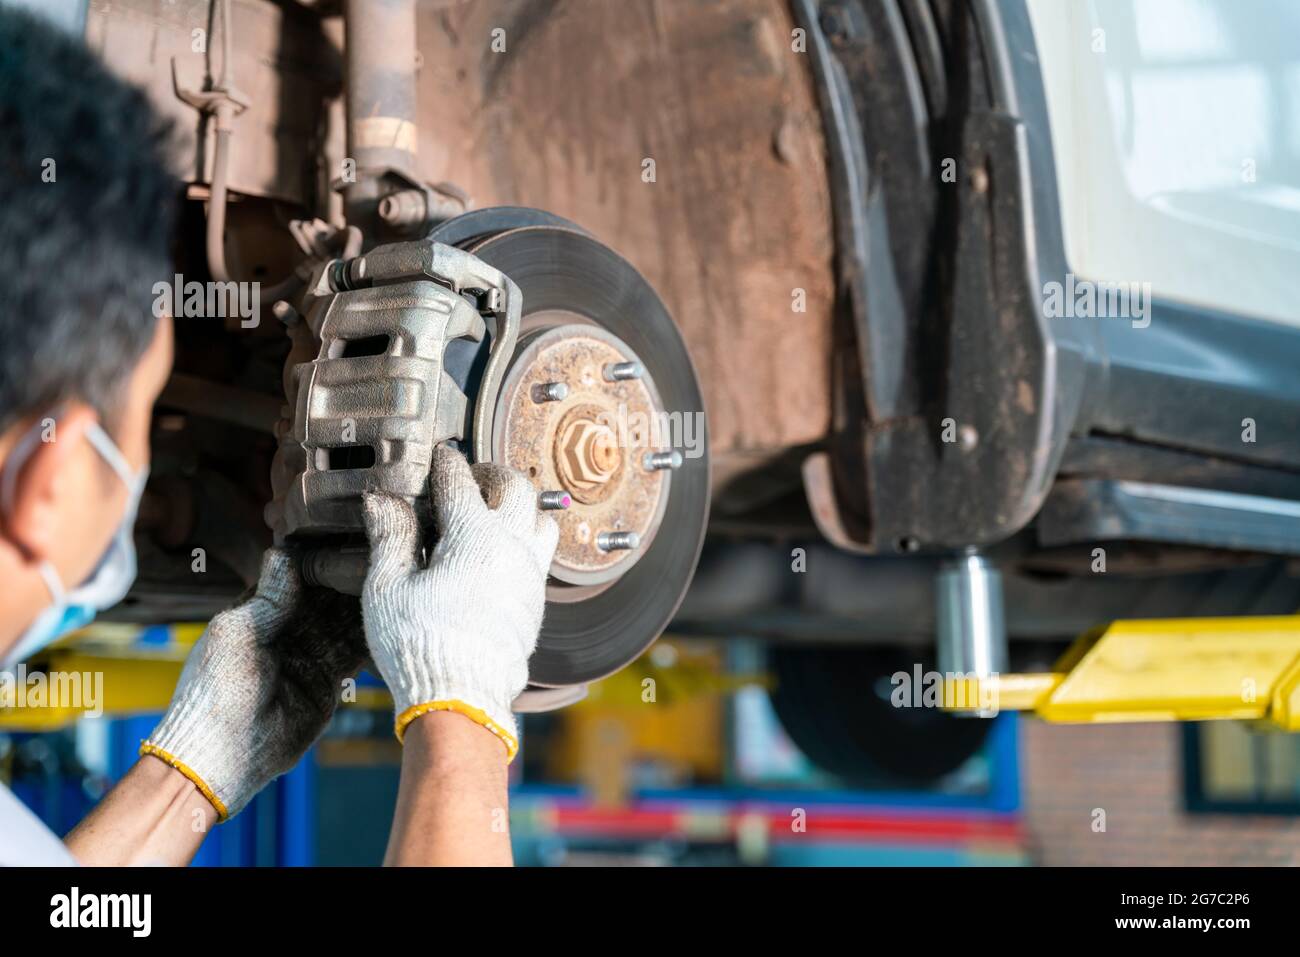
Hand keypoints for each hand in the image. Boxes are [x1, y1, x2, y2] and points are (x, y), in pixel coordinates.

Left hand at [141, 549, 367, 820]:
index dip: (318, 562)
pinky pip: (353, 655)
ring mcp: (308, 658)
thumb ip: (269, 597)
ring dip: (363, 606)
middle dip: (346, 581)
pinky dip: (370, 637)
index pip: (295, 579)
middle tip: (377, 557)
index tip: (345, 540)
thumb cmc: (214, 690)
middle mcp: (287, 633)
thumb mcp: (237, 633)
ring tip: (390, 581)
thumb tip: (283, 552)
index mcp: (257, 614)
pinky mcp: (327, 684)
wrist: (222, 756)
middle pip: (325, 599)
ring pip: (344, 624)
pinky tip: (389, 616)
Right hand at [360, 446, 557, 759]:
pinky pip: (543, 556)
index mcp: (473, 536)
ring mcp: (530, 574)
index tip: (439, 456)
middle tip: (471, 478)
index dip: (445, 463)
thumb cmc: (419, 644)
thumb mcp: (389, 587)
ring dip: (522, 507)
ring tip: (496, 511)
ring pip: (542, 519)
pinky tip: (503, 553)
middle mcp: (511, 547)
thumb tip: (383, 500)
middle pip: (517, 487)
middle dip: (493, 474)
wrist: (461, 699)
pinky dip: (527, 540)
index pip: (460, 481)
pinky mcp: (537, 602)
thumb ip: (390, 537)